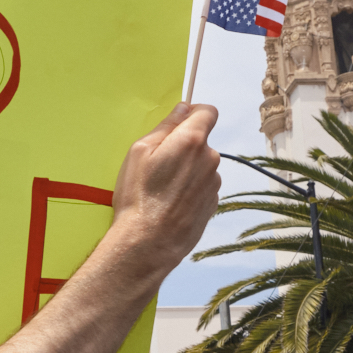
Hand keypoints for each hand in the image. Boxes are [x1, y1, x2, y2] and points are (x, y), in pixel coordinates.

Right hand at [100, 103, 220, 278]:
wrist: (148, 242)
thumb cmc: (138, 196)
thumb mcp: (139, 152)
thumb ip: (165, 126)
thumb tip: (182, 109)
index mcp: (192, 141)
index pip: (208, 111)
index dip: (193, 113)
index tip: (179, 122)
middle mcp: (210, 159)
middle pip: (202, 141)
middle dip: (184, 147)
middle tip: (158, 165)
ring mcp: (214, 183)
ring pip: (202, 166)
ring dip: (187, 170)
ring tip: (162, 189)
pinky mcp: (213, 203)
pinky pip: (202, 187)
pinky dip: (190, 190)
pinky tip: (171, 203)